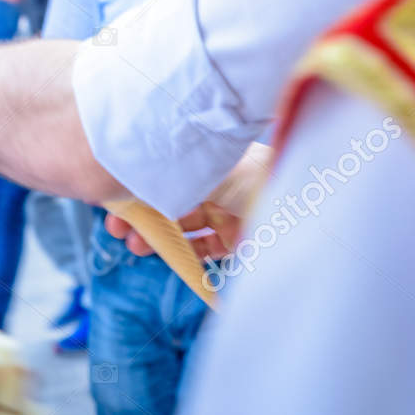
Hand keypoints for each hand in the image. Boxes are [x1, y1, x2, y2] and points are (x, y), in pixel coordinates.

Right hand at [103, 143, 268, 259]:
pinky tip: (168, 257)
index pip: (163, 172)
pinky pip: (206, 249)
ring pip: (183, 227)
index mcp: (205, 157)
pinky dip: (186, 254)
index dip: (136, 188)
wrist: (301, 201)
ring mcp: (227, 211)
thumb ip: (164, 176)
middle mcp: (215, 181)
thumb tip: (120, 179)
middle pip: (169, 200)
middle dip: (141, 215)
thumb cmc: (250, 173)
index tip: (113, 202)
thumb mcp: (199, 171)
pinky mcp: (239, 239)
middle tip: (117, 230)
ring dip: (158, 237)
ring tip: (136, 246)